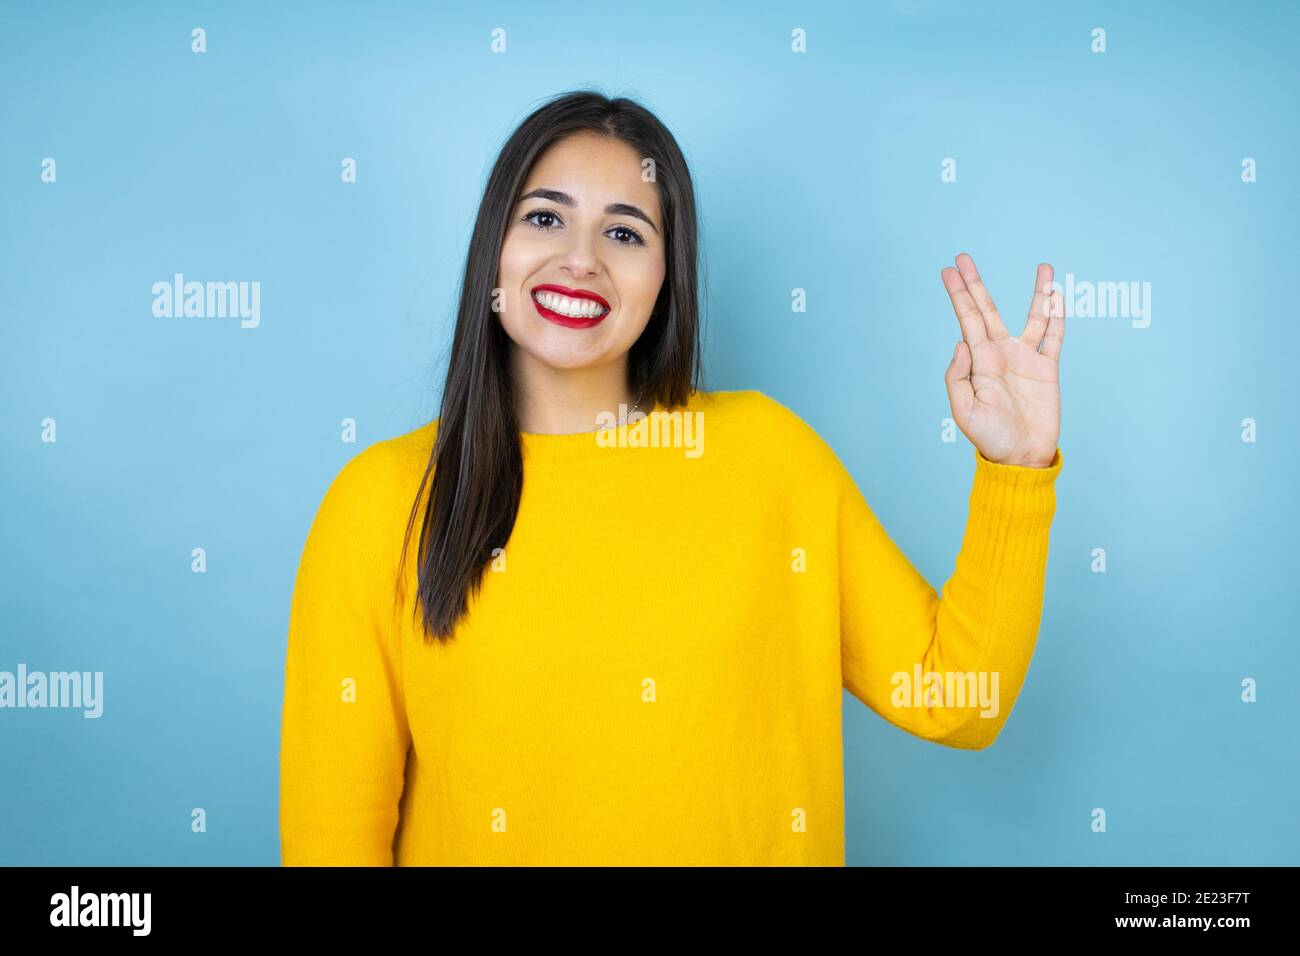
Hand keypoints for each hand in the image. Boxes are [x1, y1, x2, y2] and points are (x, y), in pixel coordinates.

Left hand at [939, 253, 1063, 467]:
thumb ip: (958, 378)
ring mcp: (1025, 359)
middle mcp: (1000, 353)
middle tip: (964, 257)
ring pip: (1033, 317)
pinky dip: (1057, 317)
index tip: (948, 270)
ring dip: (1038, 293)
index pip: (966, 319)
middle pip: (988, 310)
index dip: (959, 294)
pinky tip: (1058, 297)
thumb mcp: (964, 412)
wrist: (1020, 457)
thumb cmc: (989, 438)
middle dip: (976, 284)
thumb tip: (962, 342)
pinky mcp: (1047, 369)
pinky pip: (1053, 337)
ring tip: (1045, 267)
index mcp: (978, 361)